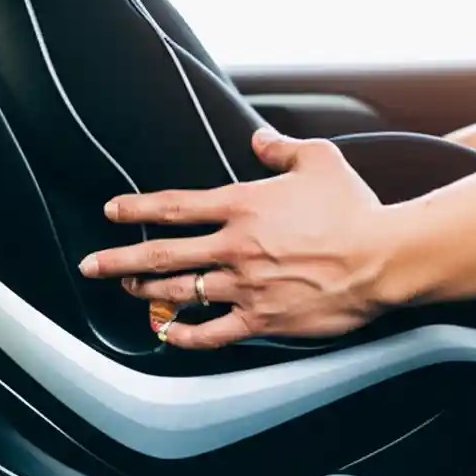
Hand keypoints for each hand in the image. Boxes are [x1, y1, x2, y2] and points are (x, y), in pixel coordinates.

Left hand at [79, 129, 394, 348]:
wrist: (383, 257)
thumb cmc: (354, 208)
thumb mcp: (319, 160)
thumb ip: (281, 147)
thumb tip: (258, 140)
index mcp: (243, 205)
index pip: (176, 206)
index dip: (137, 207)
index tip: (111, 210)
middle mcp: (236, 246)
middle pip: (163, 254)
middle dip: (120, 259)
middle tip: (91, 265)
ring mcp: (246, 286)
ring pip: (182, 292)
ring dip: (149, 291)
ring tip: (129, 289)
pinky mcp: (263, 318)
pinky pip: (214, 332)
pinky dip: (188, 335)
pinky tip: (170, 334)